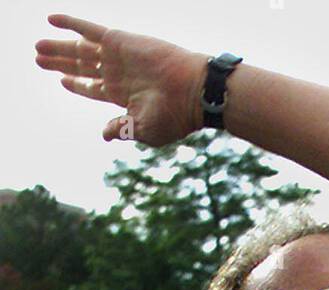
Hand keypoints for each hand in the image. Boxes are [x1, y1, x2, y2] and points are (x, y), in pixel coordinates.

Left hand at [35, 14, 206, 145]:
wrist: (191, 91)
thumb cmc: (174, 116)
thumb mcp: (144, 130)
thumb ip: (122, 129)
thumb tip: (104, 133)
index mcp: (124, 96)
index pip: (94, 87)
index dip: (77, 84)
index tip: (61, 80)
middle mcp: (118, 73)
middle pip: (82, 67)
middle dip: (60, 63)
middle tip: (39, 59)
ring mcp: (117, 56)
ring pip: (80, 49)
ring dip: (58, 47)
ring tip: (38, 46)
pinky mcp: (118, 41)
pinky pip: (88, 29)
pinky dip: (70, 23)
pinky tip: (52, 19)